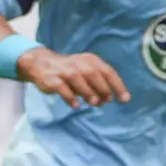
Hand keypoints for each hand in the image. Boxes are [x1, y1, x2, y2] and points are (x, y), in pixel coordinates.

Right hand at [16, 48, 130, 107]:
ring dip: (88, 92)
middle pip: (94, 75)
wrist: (40, 63)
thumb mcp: (84, 71)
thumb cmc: (68, 70)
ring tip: (94, 103)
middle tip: (107, 101)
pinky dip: (70, 97)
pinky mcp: (52, 79)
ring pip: (79, 80)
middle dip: (103, 89)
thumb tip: (107, 100)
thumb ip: (96, 84)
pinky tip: (75, 106)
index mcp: (90, 60)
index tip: (125, 99)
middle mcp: (78, 63)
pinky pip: (62, 88)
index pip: (108, 72)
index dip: (118, 86)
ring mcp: (64, 71)